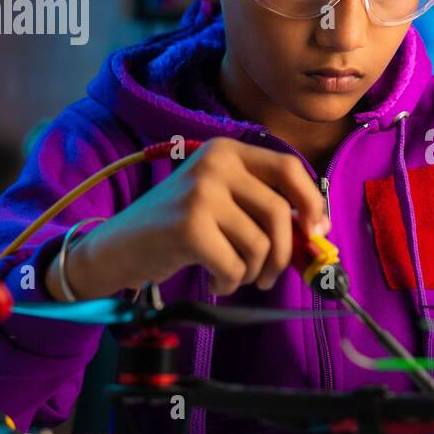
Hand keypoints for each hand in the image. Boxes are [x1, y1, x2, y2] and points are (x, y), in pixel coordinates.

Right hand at [46, 137, 326, 299]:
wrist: (115, 248)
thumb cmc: (176, 230)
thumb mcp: (221, 204)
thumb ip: (262, 209)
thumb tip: (317, 233)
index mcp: (227, 151)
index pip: (289, 169)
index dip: (311, 202)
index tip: (316, 232)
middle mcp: (214, 163)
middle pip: (279, 212)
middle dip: (283, 253)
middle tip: (269, 275)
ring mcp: (200, 192)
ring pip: (260, 243)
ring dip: (253, 271)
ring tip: (233, 275)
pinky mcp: (189, 226)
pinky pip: (235, 265)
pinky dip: (231, 283)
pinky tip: (215, 282)